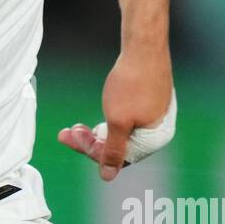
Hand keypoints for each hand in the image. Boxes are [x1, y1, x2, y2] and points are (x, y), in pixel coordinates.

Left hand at [57, 52, 174, 181]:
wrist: (143, 46)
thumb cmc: (132, 83)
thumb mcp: (118, 121)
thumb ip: (113, 151)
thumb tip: (108, 177)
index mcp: (155, 139)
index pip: (120, 158)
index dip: (93, 151)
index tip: (71, 138)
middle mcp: (158, 130)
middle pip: (119, 146)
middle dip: (90, 141)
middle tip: (66, 132)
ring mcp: (153, 115)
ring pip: (119, 132)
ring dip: (94, 132)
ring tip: (75, 126)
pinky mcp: (147, 102)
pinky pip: (124, 119)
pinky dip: (107, 119)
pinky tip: (92, 120)